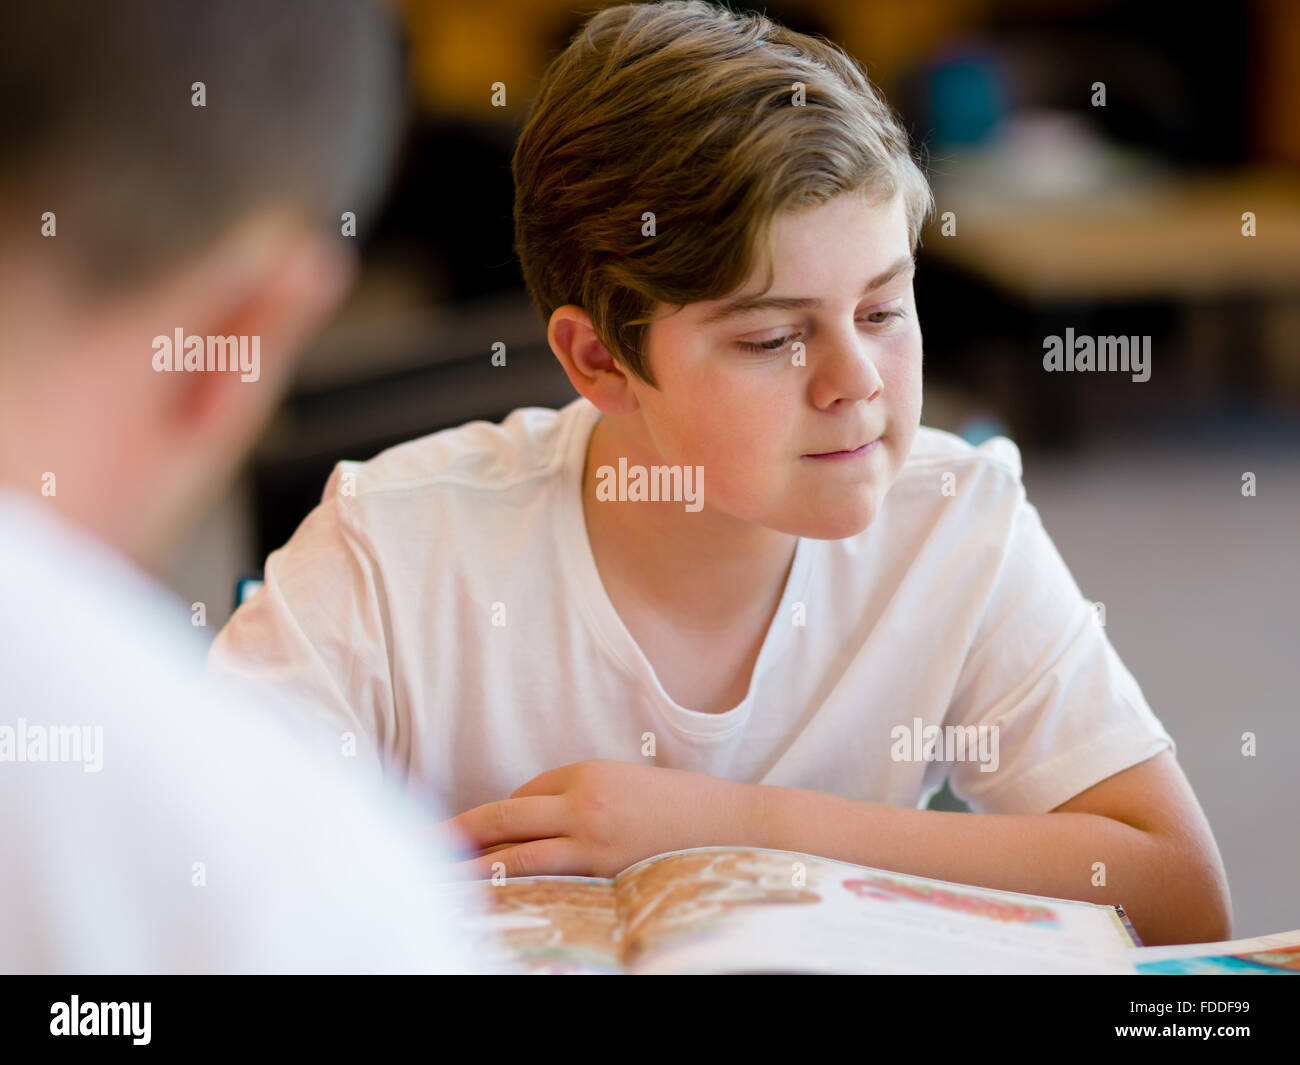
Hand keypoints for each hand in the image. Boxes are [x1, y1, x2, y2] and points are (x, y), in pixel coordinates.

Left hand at [437, 760, 757, 879]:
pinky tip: (490, 898)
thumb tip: (544, 820)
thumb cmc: (687, 809)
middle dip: (458, 833)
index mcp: (589, 771)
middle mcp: (583, 798)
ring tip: (438, 880)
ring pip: (514, 850)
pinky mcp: (603, 869)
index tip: (484, 838)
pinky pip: (543, 879)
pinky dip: (511, 886)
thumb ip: (589, 798)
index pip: (525, 795)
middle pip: (503, 816)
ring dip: (472, 866)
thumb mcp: (632, 787)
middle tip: (423, 845)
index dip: (505, 820)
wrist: (736, 827)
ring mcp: (591, 836)